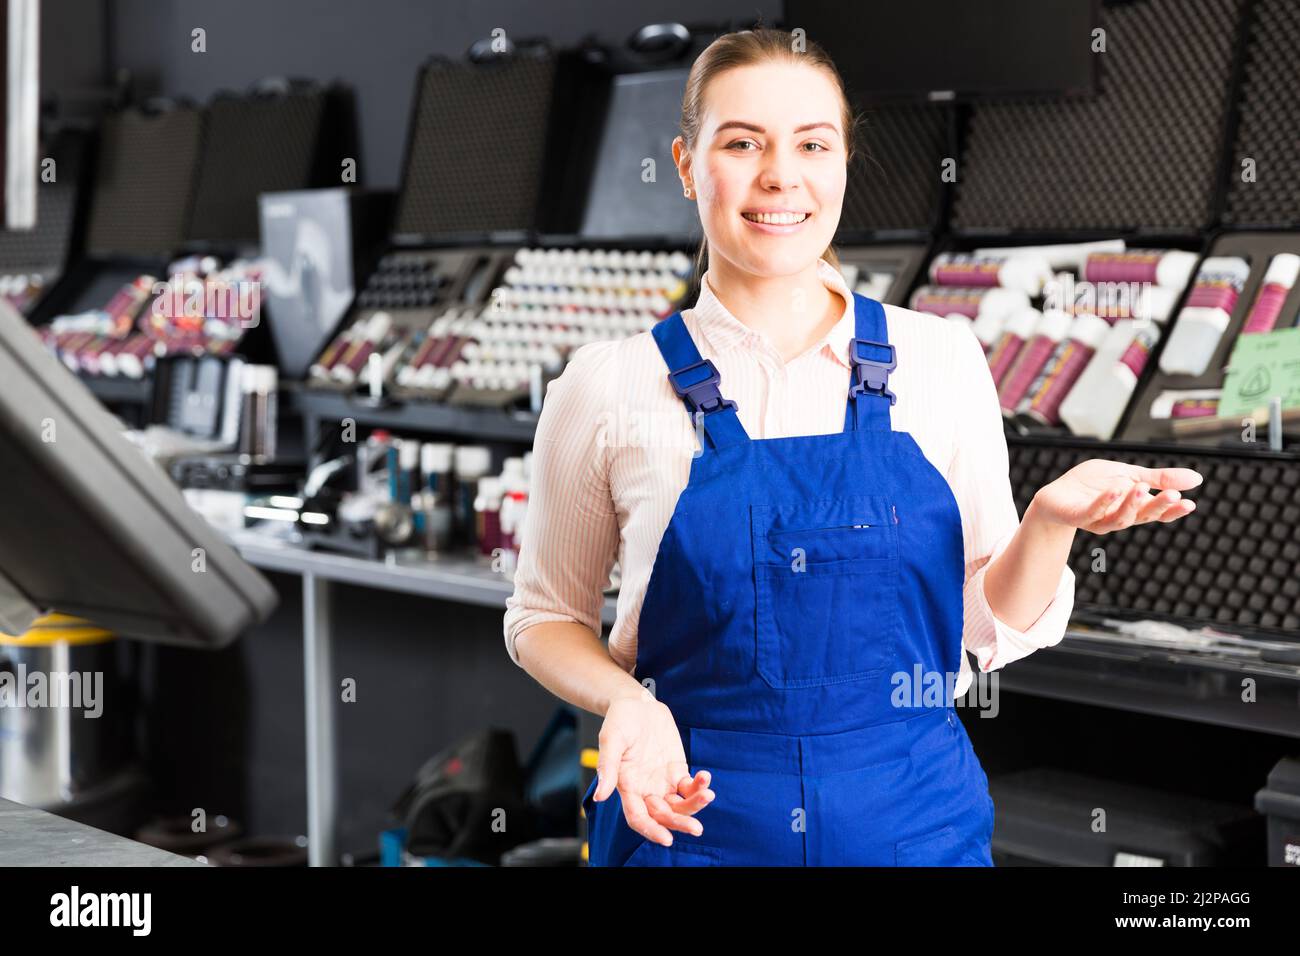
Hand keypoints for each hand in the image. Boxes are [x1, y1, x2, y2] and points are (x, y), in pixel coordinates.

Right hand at [592, 693, 713, 845]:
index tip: (667, 838)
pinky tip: (706, 778)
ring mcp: (663, 781)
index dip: (651, 830)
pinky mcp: (677, 770)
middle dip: (679, 823)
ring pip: (680, 805)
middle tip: (696, 828)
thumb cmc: (619, 720)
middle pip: (663, 815)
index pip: (638, 818)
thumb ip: (608, 767)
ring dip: (694, 805)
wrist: (636, 703)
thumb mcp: (610, 739)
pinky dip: (699, 786)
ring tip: (708, 795)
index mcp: (627, 786)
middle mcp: (645, 789)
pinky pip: (689, 786)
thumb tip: (600, 796)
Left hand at [1030, 458, 1201, 533]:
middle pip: (1142, 516)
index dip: (1173, 510)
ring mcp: (1098, 519)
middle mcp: (1118, 517)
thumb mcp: (1130, 476)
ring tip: (1143, 487)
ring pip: (1119, 518)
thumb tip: (1198, 479)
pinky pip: (1092, 512)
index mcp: (1133, 507)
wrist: (1057, 492)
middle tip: (1173, 495)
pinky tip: (1114, 490)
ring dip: (1132, 504)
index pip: (1157, 512)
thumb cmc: (1093, 485)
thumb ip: (1159, 479)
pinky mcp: (1078, 516)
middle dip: (1158, 507)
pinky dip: (1104, 502)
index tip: (1190, 504)